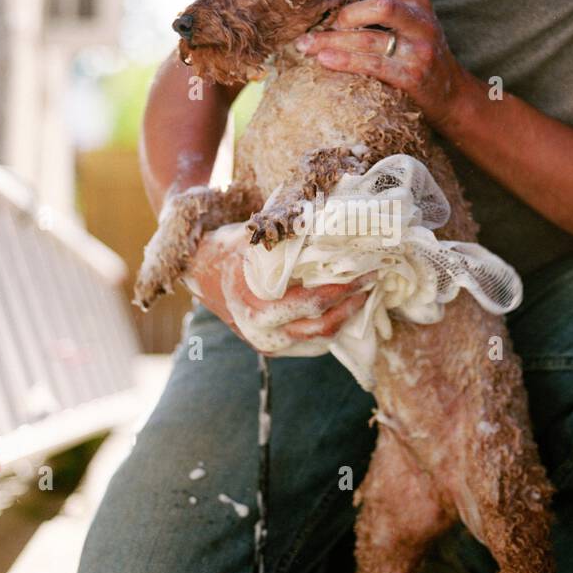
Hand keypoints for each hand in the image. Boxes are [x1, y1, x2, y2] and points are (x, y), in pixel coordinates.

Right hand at [184, 223, 375, 351]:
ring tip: (366, 293)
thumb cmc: (226, 251)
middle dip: (353, 305)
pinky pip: (310, 343)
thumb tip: (325, 224)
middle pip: (322, 327)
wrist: (199, 274)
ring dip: (346, 318)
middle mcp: (262, 333)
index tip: (368, 271)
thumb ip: (283, 236)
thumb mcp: (251, 238)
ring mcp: (268, 345)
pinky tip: (346, 307)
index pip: (313, 302)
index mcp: (257, 307)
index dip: (345, 289)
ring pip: (320, 339)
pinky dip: (331, 326)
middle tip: (374, 282)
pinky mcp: (274, 349)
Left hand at [293, 0, 473, 126]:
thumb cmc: (422, 56)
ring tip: (307, 46)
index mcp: (418, 1)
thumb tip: (337, 0)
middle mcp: (422, 22)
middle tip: (325, 27)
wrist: (452, 96)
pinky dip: (345, 62)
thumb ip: (388, 7)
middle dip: (346, 16)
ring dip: (332, 42)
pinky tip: (324, 60)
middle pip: (381, 6)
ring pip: (370, 39)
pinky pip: (373, 66)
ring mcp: (419, 50)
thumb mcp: (413, 23)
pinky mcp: (412, 77)